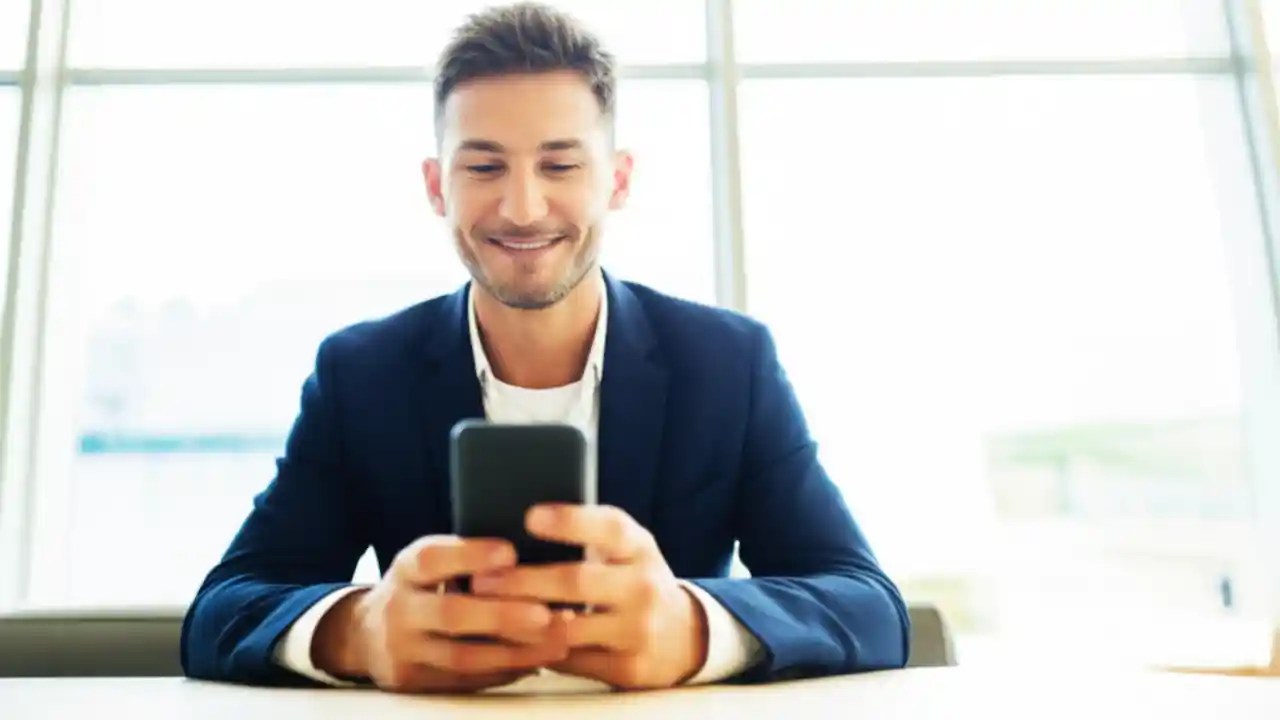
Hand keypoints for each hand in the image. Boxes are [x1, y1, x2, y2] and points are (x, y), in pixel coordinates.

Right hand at [312, 536, 570, 692]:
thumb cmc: (420, 588)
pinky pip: (468, 680)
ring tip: (557, 640)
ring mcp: (405, 651)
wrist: (367, 635)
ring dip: (516, 651)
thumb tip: (530, 550)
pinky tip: (539, 660)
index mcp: (406, 570)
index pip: (432, 560)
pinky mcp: (418, 683)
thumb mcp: (428, 563)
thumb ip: (465, 558)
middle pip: (451, 614)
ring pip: (463, 657)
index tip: (510, 552)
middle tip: (545, 612)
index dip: (470, 555)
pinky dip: (507, 670)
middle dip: (502, 614)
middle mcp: (400, 610)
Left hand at [470, 505, 708, 689]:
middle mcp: (643, 586)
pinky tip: (509, 639)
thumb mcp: (627, 549)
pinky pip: (568, 659)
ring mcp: (637, 630)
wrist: (685, 635)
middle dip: (523, 580)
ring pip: (565, 628)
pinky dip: (534, 649)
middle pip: (577, 581)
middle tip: (481, 579)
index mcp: (639, 547)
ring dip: (518, 621)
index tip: (531, 516)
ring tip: (484, 611)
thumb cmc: (634, 579)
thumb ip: (590, 533)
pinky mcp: (626, 666)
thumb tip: (522, 520)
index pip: (609, 528)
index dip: (571, 521)